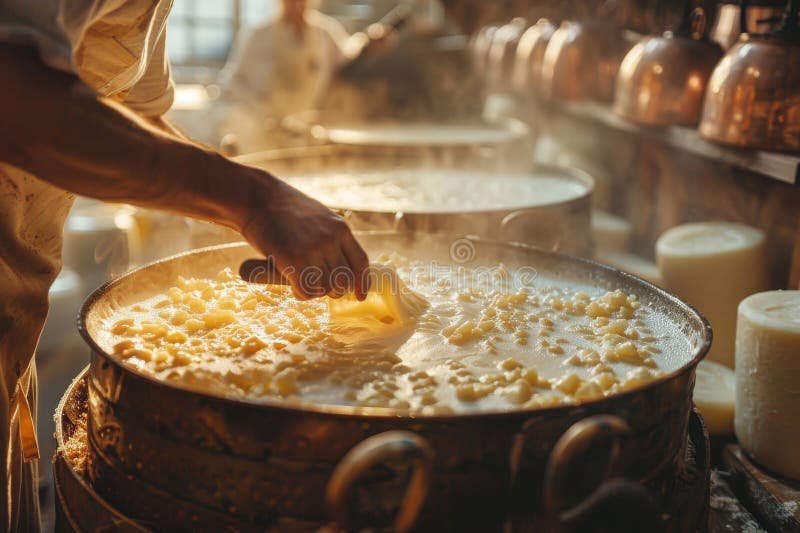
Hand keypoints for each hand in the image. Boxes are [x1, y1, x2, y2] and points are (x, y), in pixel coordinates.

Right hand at [238, 171, 369, 300]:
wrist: (256, 197)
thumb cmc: (282, 208)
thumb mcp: (317, 216)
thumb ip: (330, 237)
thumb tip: (337, 266)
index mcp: (340, 228)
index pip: (361, 263)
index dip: (362, 283)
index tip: (359, 297)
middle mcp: (331, 239)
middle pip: (344, 281)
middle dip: (333, 289)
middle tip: (316, 284)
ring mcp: (314, 249)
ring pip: (326, 288)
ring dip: (314, 291)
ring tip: (299, 281)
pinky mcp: (294, 259)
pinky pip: (307, 291)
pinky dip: (300, 293)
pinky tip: (292, 285)